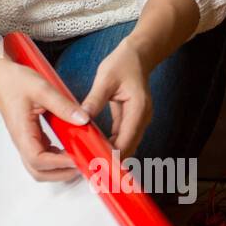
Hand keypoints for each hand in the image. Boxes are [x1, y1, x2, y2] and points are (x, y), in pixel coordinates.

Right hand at [0, 56, 89, 183]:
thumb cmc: (13, 82)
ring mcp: (25, 141)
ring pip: (40, 167)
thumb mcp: (42, 88)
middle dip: (61, 173)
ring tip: (77, 158)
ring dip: (58, 169)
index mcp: (22, 132)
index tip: (77, 158)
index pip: (38, 160)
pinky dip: (56, 158)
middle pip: (38, 172)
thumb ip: (63, 105)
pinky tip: (68, 148)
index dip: (59, 163)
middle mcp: (22, 141)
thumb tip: (82, 119)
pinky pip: (42, 156)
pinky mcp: (30, 137)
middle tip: (81, 163)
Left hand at [78, 37, 152, 159]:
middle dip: (112, 160)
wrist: (137, 55)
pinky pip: (122, 136)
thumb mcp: (105, 78)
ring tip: (92, 163)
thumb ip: (95, 99)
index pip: (126, 140)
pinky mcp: (132, 119)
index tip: (98, 165)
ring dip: (111, 154)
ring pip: (126, 144)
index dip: (113, 155)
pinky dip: (111, 144)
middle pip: (128, 147)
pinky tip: (96, 148)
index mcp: (139, 109)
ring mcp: (139, 120)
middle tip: (92, 170)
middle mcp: (143, 118)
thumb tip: (83, 116)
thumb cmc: (123, 63)